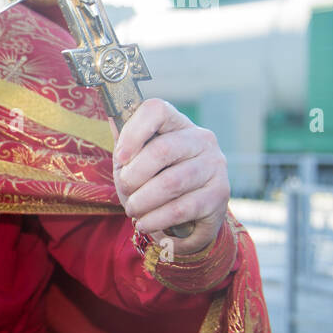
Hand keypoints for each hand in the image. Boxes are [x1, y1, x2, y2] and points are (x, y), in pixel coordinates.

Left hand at [109, 98, 229, 256]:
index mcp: (177, 124)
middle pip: (161, 150)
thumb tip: (113, 117)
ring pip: (171, 183)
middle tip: (125, 191)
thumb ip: (126, 143)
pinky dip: (156, 219)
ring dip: (143, 201)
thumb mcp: (135, 162)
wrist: (186, 219)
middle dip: (133, 177)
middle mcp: (202, 140)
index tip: (119, 157)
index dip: (133, 131)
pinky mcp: (219, 195)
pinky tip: (145, 223)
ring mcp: (215, 166)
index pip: (156, 110)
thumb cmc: (153, 182)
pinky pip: (182, 208)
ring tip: (133, 210)